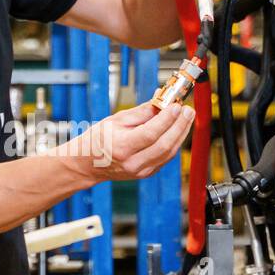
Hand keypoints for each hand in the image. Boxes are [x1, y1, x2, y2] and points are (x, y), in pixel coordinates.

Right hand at [63, 101, 194, 180]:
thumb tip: (162, 101)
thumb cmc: (97, 141)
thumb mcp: (116, 120)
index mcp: (122, 148)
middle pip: (165, 145)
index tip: (176, 106)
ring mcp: (140, 171)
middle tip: (188, 110)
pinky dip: (174, 143)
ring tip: (186, 118)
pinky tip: (177, 130)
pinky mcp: (146, 174)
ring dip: (181, 134)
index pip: (150, 133)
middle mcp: (133, 163)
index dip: (167, 119)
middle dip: (180, 126)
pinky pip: (166, 158)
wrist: (86, 165)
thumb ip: (142, 112)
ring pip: (169, 153)